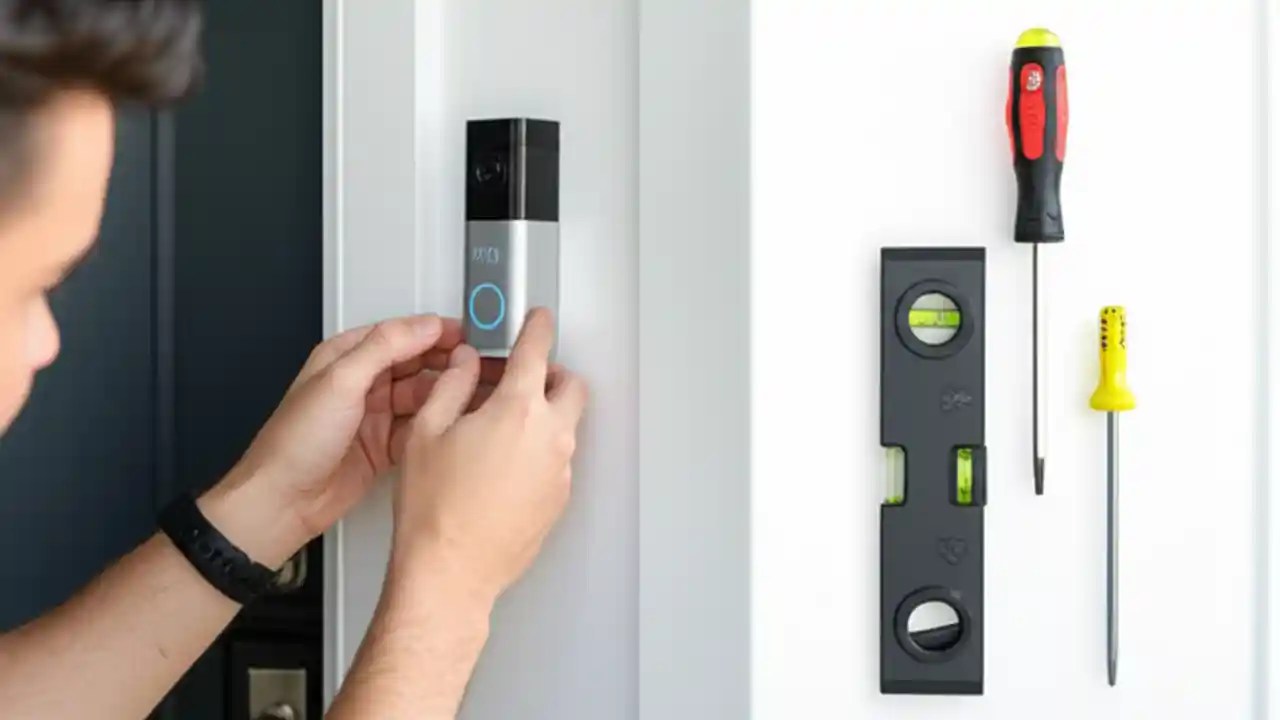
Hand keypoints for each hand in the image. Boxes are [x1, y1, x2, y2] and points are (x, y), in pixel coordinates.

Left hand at [201, 315, 468, 566]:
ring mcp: (374, 416)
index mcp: (347, 357)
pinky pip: (420, 428)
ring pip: (422, 397)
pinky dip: (439, 425)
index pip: (401, 334)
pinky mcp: (384, 446)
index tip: (471, 336)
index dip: (437, 333)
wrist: (283, 502)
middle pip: (417, 365)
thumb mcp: (341, 381)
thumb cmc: (294, 443)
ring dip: (447, 396)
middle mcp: (362, 383)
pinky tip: (457, 424)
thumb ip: (385, 347)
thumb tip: (424, 325)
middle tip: (483, 368)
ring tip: (477, 396)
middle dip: (449, 364)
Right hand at [389, 309, 588, 602]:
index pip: (536, 350)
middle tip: (519, 378)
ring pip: (565, 425)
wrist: (450, 572)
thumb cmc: (434, 510)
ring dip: (542, 415)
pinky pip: (557, 460)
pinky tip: (502, 466)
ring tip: (498, 429)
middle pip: (570, 386)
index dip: (536, 327)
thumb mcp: (425, 432)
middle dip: (549, 374)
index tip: (537, 319)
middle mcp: (549, 437)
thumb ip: (452, 385)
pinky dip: (538, 450)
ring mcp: (559, 470)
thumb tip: (467, 364)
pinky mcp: (558, 499)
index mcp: (517, 410)